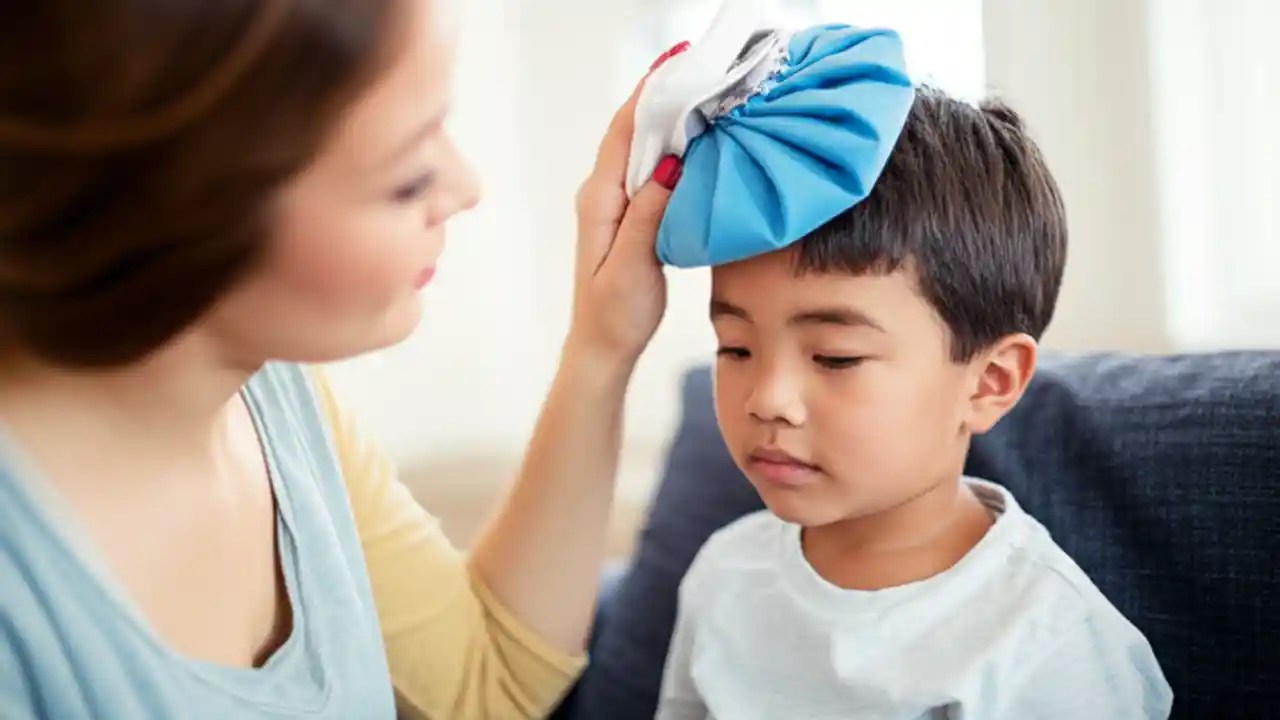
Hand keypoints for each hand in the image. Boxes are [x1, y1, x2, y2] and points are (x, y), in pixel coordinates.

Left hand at [567, 43, 688, 367]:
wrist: (602, 347)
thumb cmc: (615, 314)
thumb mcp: (634, 264)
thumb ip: (649, 212)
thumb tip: (668, 162)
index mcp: (599, 199)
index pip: (622, 131)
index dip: (647, 94)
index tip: (675, 64)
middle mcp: (602, 193)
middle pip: (631, 131)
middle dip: (662, 97)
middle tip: (701, 69)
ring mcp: (614, 203)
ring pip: (642, 150)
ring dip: (669, 122)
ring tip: (704, 95)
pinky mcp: (629, 216)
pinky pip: (650, 171)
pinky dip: (672, 152)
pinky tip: (696, 144)